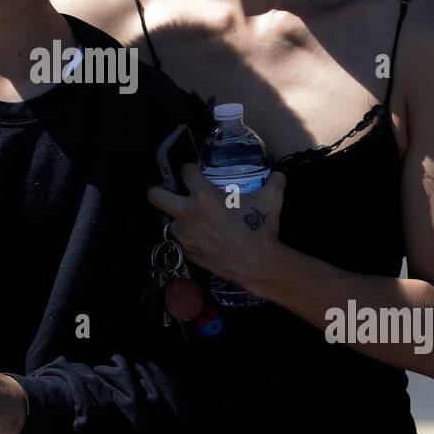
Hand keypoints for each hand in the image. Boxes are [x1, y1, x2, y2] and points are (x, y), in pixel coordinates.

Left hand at [145, 165, 286, 289]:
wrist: (257, 264)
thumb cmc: (261, 230)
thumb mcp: (272, 200)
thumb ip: (275, 182)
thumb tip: (279, 174)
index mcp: (203, 196)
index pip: (184, 171)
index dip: (189, 169)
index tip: (195, 173)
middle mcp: (187, 214)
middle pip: (154, 195)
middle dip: (158, 189)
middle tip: (171, 191)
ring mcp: (184, 235)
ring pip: (165, 220)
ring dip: (174, 216)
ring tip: (188, 217)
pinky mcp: (186, 252)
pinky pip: (178, 240)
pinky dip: (184, 236)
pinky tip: (198, 236)